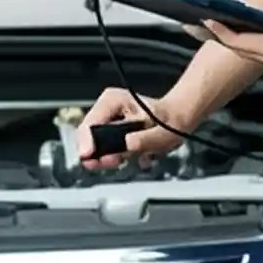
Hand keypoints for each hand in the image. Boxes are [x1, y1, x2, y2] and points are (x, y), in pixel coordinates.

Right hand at [75, 88, 193, 169]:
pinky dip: (110, 157)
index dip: (87, 141)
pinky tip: (124, 158)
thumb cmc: (169, 120)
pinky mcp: (108, 132)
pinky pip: (100, 148)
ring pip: (92, 143)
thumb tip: (127, 144)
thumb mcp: (162, 131)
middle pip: (88, 134)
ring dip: (104, 156)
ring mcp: (106, 120)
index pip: (91, 122)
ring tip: (120, 160)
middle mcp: (106, 108)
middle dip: (97, 152)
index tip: (89, 156)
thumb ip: (144, 139)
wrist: (174, 121)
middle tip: (112, 161)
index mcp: (113, 100)